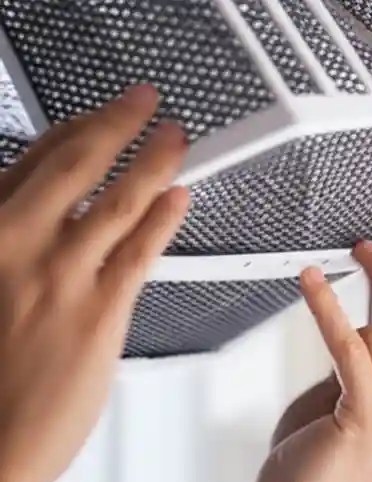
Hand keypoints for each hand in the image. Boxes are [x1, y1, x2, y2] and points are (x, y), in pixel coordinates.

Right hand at [0, 85, 189, 481]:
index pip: (31, 161)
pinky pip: (138, 250)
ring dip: (153, 160)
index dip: (76, 129)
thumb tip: (43, 220)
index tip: (101, 116)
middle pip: (72, 163)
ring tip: (175, 137)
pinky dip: (162, 218)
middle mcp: (13, 244)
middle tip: (144, 101)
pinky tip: (179, 197)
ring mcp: (58, 276)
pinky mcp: (99, 312)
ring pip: (116, 200)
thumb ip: (12, 249)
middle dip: (115, 123)